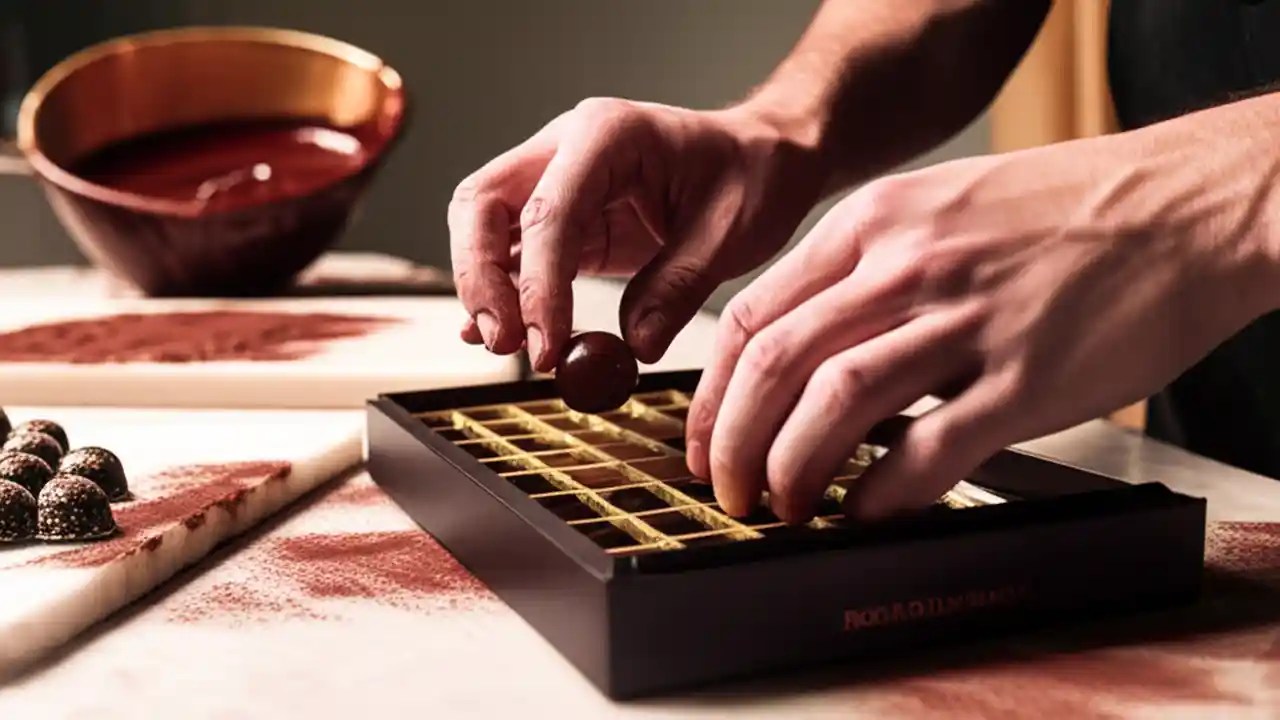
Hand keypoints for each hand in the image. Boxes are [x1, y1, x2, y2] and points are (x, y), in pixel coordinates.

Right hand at [448, 98, 823, 370]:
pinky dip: (503, 295)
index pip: (548, 209)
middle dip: (480, 277)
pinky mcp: (563, 221)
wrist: (761, 160)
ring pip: (485, 229)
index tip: (547, 343)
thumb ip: (678, 286)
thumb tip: (636, 344)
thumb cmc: (750, 175)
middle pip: (483, 204)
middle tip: (504, 342)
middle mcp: (567, 149)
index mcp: (608, 134)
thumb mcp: (730, 232)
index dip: (538, 283)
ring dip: (484, 290)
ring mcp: (556, 182)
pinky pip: (514, 255)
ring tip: (505, 347)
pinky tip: (504, 335)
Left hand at [685, 113, 1279, 523]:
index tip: (704, 435)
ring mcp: (967, 320)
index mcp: (875, 223)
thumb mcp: (939, 205)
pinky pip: (929, 448)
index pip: (754, 315)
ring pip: (837, 403)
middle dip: (732, 440)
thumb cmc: (1061, 212)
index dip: (714, 392)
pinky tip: (862, 514)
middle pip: (778, 363)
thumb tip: (801, 350)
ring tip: (781, 505)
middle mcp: (908, 265)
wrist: (1183, 206)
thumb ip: (863, 269)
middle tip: (728, 488)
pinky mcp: (1025, 378)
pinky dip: (881, 493)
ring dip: (791, 468)